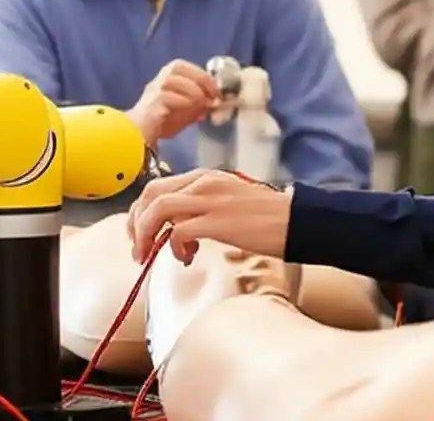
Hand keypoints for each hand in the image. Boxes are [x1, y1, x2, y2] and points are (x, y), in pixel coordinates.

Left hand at [127, 168, 291, 264]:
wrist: (297, 221)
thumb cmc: (267, 217)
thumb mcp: (228, 201)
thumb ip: (201, 206)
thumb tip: (176, 227)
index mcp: (205, 177)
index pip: (157, 186)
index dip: (140, 211)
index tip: (140, 233)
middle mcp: (204, 182)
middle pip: (150, 194)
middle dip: (136, 223)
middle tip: (138, 248)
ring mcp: (210, 200)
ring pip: (158, 209)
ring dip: (146, 235)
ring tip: (150, 255)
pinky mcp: (218, 221)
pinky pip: (178, 231)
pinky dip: (174, 246)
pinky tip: (186, 257)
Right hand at [128, 60, 221, 142]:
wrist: (140, 137)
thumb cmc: (163, 122)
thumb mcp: (186, 111)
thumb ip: (199, 104)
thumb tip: (214, 102)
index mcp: (167, 78)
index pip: (184, 66)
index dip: (203, 76)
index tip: (216, 92)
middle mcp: (158, 80)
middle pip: (178, 67)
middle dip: (200, 80)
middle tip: (212, 97)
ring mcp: (152, 91)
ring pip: (173, 80)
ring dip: (192, 92)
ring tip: (201, 107)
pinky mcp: (150, 104)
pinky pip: (166, 97)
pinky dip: (182, 103)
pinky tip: (190, 115)